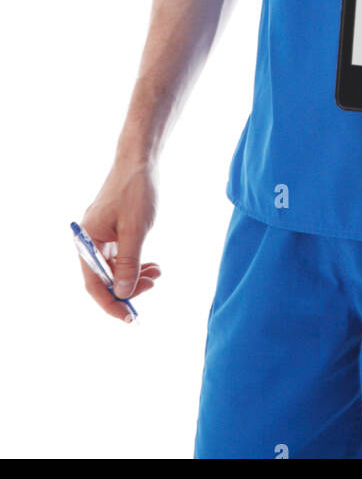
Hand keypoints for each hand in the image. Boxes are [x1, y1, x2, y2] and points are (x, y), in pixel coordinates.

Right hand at [78, 161, 160, 320]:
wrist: (139, 160)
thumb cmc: (135, 191)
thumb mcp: (135, 230)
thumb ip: (129, 263)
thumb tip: (124, 294)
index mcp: (86, 241)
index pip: (94, 284)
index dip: (111, 303)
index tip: (130, 318)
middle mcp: (89, 241)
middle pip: (104, 278)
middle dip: (129, 287)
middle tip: (153, 285)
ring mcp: (100, 236)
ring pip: (115, 268)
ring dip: (136, 275)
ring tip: (158, 273)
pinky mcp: (112, 231)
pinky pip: (121, 256)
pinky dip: (136, 263)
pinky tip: (152, 265)